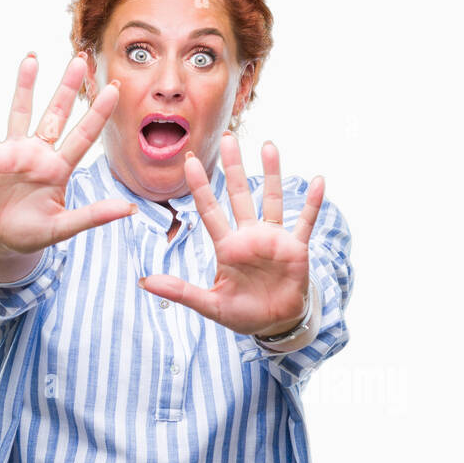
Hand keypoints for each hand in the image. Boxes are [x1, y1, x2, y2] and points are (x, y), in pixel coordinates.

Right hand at [0, 52, 134, 258]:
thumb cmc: (31, 233)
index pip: (84, 136)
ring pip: (22, 112)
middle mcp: (39, 154)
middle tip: (79, 59)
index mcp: (60, 169)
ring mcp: (14, 152)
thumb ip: (93, 216)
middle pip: (56, 114)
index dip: (98, 113)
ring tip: (32, 59)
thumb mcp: (63, 227)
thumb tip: (128, 209)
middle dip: (67, 88)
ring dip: (26, 86)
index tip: (114, 89)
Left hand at [137, 133, 324, 336]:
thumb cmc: (242, 313)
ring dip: (271, 174)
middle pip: (239, 195)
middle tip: (228, 137)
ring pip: (272, 199)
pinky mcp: (295, 248)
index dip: (199, 187)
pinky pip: (305, 222)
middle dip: (234, 167)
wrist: (275, 324)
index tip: (188, 161)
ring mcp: (273, 239)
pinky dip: (312, 203)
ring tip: (269, 146)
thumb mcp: (211, 305)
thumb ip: (182, 292)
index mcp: (227, 247)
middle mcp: (249, 236)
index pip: (210, 210)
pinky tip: (318, 181)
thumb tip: (145, 282)